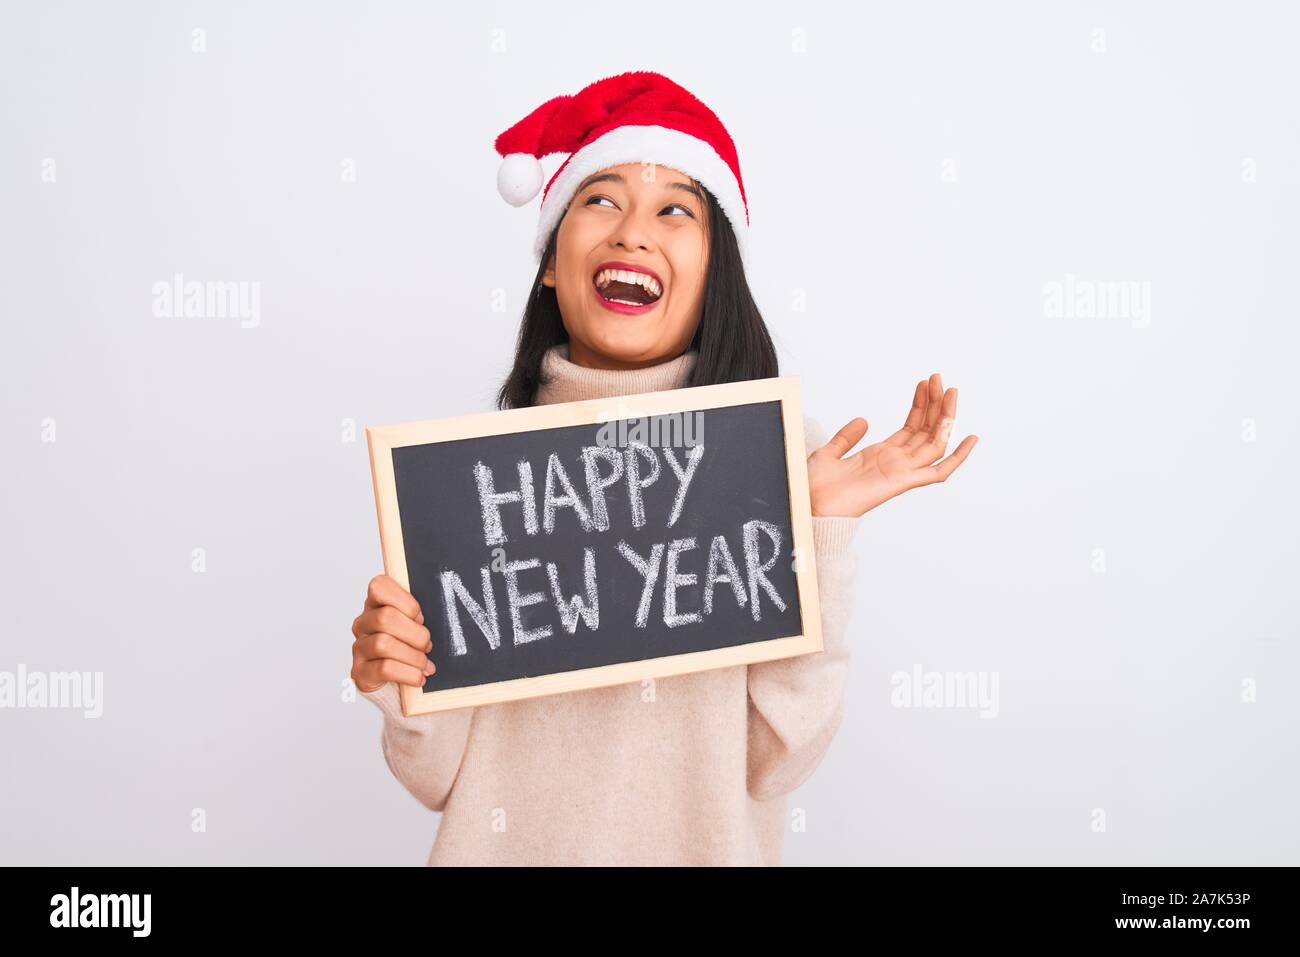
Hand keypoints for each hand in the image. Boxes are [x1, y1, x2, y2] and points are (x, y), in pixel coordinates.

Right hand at [350, 575, 435, 692]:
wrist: (396, 682)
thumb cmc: (410, 646)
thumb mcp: (415, 624)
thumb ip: (418, 612)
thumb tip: (442, 601)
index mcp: (376, 604)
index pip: (379, 586)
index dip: (405, 602)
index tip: (420, 618)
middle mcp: (362, 624)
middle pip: (385, 618)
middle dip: (415, 634)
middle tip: (428, 646)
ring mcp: (359, 648)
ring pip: (383, 644)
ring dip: (413, 656)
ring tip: (425, 664)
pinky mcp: (360, 672)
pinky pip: (384, 668)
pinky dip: (408, 673)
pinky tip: (418, 677)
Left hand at [807, 372, 977, 517]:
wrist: (806, 503)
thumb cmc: (814, 485)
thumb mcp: (829, 452)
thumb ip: (847, 437)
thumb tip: (863, 420)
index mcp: (881, 456)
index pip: (911, 427)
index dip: (920, 405)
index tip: (925, 382)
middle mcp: (895, 464)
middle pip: (926, 431)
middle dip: (935, 404)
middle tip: (939, 378)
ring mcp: (901, 472)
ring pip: (935, 443)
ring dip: (945, 417)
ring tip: (950, 391)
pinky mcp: (902, 482)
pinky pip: (938, 472)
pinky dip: (957, 457)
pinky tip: (971, 437)